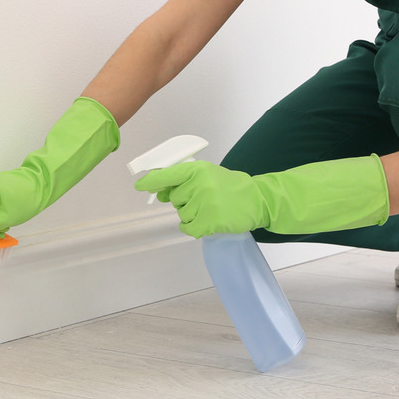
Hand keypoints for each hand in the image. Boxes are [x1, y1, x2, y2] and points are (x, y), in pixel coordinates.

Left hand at [133, 161, 270, 237]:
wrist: (257, 199)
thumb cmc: (231, 187)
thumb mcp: (208, 175)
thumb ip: (183, 181)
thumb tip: (158, 192)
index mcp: (198, 170)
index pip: (168, 175)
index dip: (152, 181)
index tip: (140, 186)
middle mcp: (199, 184)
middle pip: (174, 199)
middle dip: (185, 201)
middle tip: (205, 199)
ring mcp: (205, 203)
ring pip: (182, 214)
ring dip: (192, 215)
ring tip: (211, 208)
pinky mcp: (210, 221)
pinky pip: (188, 228)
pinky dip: (194, 228)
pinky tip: (207, 222)